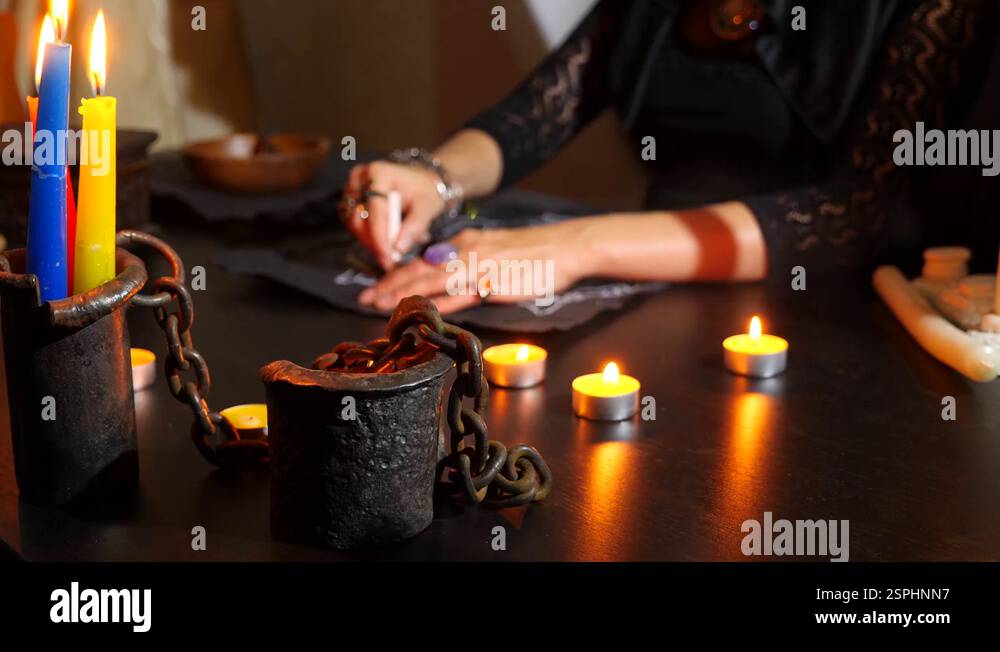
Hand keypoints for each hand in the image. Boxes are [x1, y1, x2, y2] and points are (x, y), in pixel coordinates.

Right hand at [342, 161, 444, 268]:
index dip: (380, 237)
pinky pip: (353, 224)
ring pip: (353, 224)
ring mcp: (352, 188)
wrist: (419, 182)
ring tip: (391, 250)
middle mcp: (360, 178)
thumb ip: (416, 225)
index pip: (375, 210)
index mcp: (379, 173)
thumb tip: (399, 248)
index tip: (388, 257)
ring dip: (370, 241)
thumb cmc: (424, 192)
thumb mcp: (428, 206)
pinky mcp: (350, 200)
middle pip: (358, 218)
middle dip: (374, 242)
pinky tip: (383, 241)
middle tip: (390, 260)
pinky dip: (367, 236)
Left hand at [357, 222, 593, 313]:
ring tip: (382, 308)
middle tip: (365, 300)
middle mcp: (466, 251)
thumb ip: (468, 266)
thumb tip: (447, 283)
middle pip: (420, 269)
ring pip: (434, 281)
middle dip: (390, 285)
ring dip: (406, 294)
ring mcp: (480, 266)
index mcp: (464, 243)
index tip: (375, 288)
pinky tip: (424, 315)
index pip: (422, 260)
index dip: (396, 274)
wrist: (567, 247)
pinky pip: (462, 295)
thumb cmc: (534, 254)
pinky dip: (440, 305)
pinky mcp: (495, 283)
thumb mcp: (494, 253)